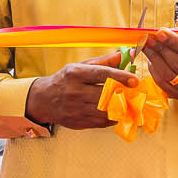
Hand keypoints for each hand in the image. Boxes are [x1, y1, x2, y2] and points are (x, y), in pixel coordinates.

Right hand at [24, 52, 138, 128]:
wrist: (43, 100)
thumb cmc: (65, 80)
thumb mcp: (80, 66)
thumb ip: (103, 61)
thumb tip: (124, 55)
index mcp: (75, 74)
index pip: (101, 74)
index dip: (121, 77)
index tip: (135, 81)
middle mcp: (74, 91)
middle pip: (105, 95)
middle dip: (123, 95)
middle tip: (134, 94)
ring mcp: (75, 109)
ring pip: (105, 111)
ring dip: (120, 108)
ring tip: (127, 103)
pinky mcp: (77, 123)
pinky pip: (101, 123)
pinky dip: (112, 118)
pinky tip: (115, 112)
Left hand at [142, 27, 177, 102]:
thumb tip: (162, 32)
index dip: (174, 42)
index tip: (160, 32)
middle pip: (177, 64)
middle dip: (161, 49)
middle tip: (149, 38)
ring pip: (167, 75)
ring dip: (154, 58)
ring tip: (147, 46)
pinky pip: (161, 83)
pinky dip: (153, 69)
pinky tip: (151, 59)